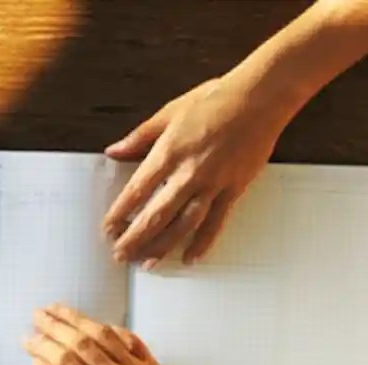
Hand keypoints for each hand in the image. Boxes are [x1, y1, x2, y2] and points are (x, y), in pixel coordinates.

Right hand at [22, 304, 214, 364]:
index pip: (62, 361)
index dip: (42, 346)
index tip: (28, 339)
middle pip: (79, 341)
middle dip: (55, 325)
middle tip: (38, 314)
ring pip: (102, 334)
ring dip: (78, 318)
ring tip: (58, 309)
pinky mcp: (150, 362)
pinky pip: (128, 337)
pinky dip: (109, 328)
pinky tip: (95, 323)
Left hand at [103, 74, 296, 266]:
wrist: (258, 98)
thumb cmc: (214, 99)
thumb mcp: (169, 112)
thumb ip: (140, 137)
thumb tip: (113, 151)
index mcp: (169, 152)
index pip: (137, 190)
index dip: (120, 213)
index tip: (108, 228)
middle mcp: (189, 172)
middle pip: (156, 214)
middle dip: (136, 238)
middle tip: (121, 255)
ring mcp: (213, 184)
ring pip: (183, 224)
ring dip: (163, 247)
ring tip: (148, 264)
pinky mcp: (233, 189)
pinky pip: (216, 222)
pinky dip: (202, 243)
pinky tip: (190, 257)